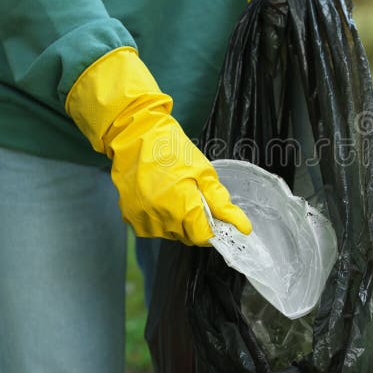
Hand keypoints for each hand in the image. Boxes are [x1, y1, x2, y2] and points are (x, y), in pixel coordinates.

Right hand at [65, 47, 251, 244]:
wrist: (135, 135)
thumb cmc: (172, 149)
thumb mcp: (204, 172)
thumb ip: (221, 203)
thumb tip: (243, 226)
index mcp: (182, 208)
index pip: (203, 237)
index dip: (213, 229)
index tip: (216, 218)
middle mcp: (161, 218)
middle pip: (187, 236)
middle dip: (196, 223)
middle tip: (195, 198)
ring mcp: (143, 219)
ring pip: (170, 233)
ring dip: (177, 222)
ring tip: (175, 195)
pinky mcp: (129, 215)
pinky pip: (151, 228)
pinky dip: (160, 219)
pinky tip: (160, 199)